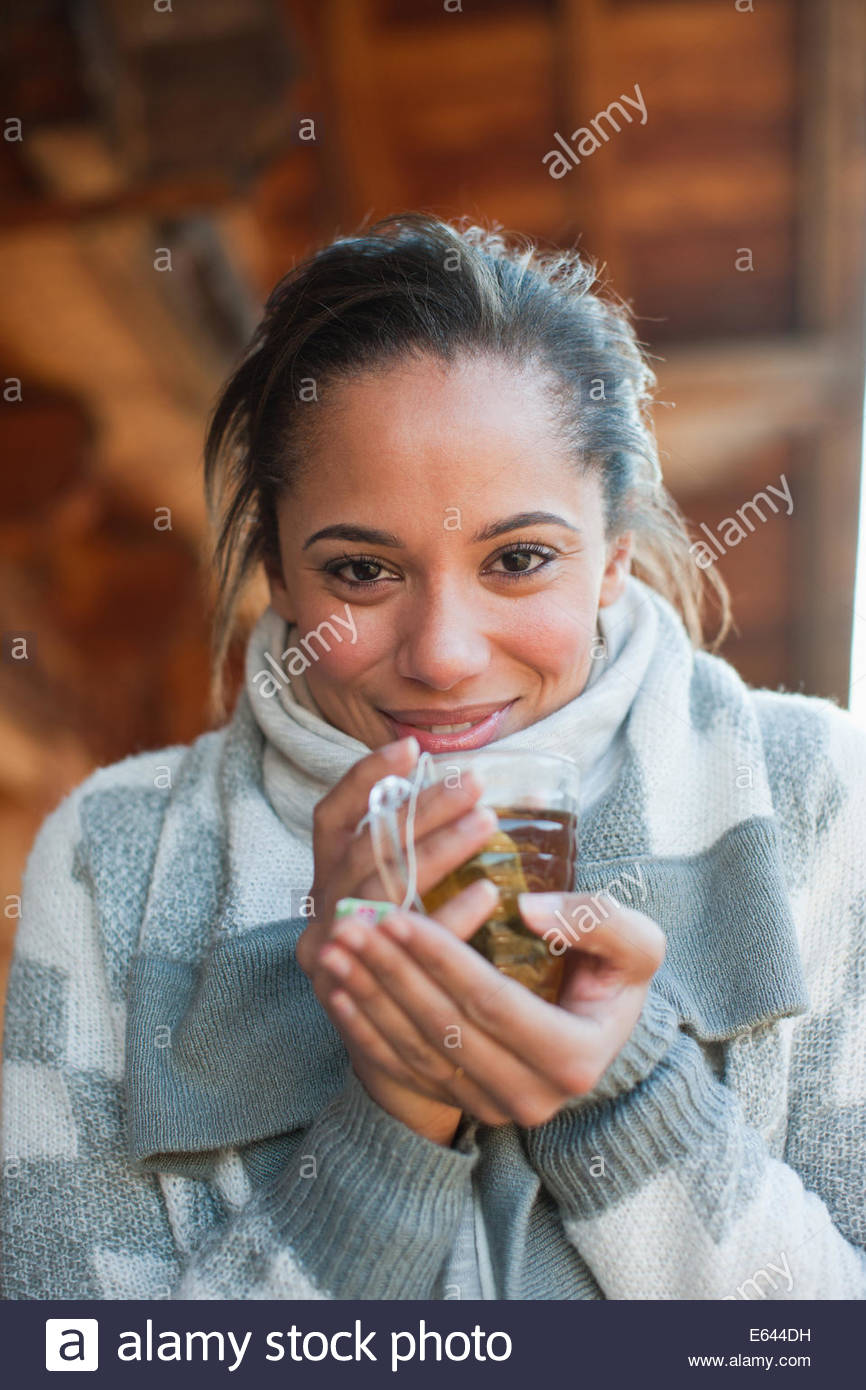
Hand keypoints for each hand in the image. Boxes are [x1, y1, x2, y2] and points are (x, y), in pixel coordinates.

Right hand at [296, 736, 496, 977]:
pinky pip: (401, 948)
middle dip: (419, 811)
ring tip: (488, 823)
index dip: (364, 779)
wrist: (405, 1060)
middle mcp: (320, 913)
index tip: (412, 749)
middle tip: (475, 784)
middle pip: (363, 849)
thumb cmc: (418, 961)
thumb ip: (420, 854)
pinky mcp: (353, 994)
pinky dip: (445, 917)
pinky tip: (489, 893)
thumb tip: (472, 789)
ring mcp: (330, 957)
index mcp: (329, 879)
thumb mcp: (407, 900)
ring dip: (435, 851)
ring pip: (379, 891)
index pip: (331, 817)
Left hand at [315, 889, 665, 1137]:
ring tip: (336, 948)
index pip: (490, 1002)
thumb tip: (530, 909)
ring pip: (418, 1049)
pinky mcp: (463, 1105)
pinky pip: (405, 1069)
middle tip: (350, 925)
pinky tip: (339, 991)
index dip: (441, 958)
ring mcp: (493, 1107)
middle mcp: (530, 1096)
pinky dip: (367, 1030)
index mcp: (573, 1059)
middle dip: (391, 973)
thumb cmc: (616, 975)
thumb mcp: (635, 944)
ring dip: (370, 997)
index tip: (397, 915)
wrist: (604, 1025)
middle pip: (445, 1028)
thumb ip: (596, 921)